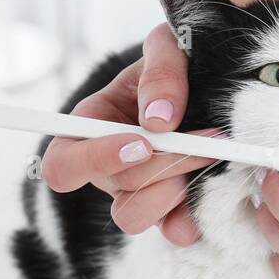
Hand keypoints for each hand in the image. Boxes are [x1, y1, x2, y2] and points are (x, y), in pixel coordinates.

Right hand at [40, 24, 210, 243]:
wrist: (213, 81)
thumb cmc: (177, 64)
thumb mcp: (169, 47)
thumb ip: (161, 72)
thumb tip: (160, 120)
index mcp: (91, 129)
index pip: (62, 165)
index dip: (97, 160)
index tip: (142, 142)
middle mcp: (108, 169)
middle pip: (116, 188)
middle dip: (162, 165)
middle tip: (204, 142)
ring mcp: (138, 193)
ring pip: (134, 217)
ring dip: (175, 192)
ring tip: (209, 160)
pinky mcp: (170, 210)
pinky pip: (172, 231)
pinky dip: (194, 217)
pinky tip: (215, 191)